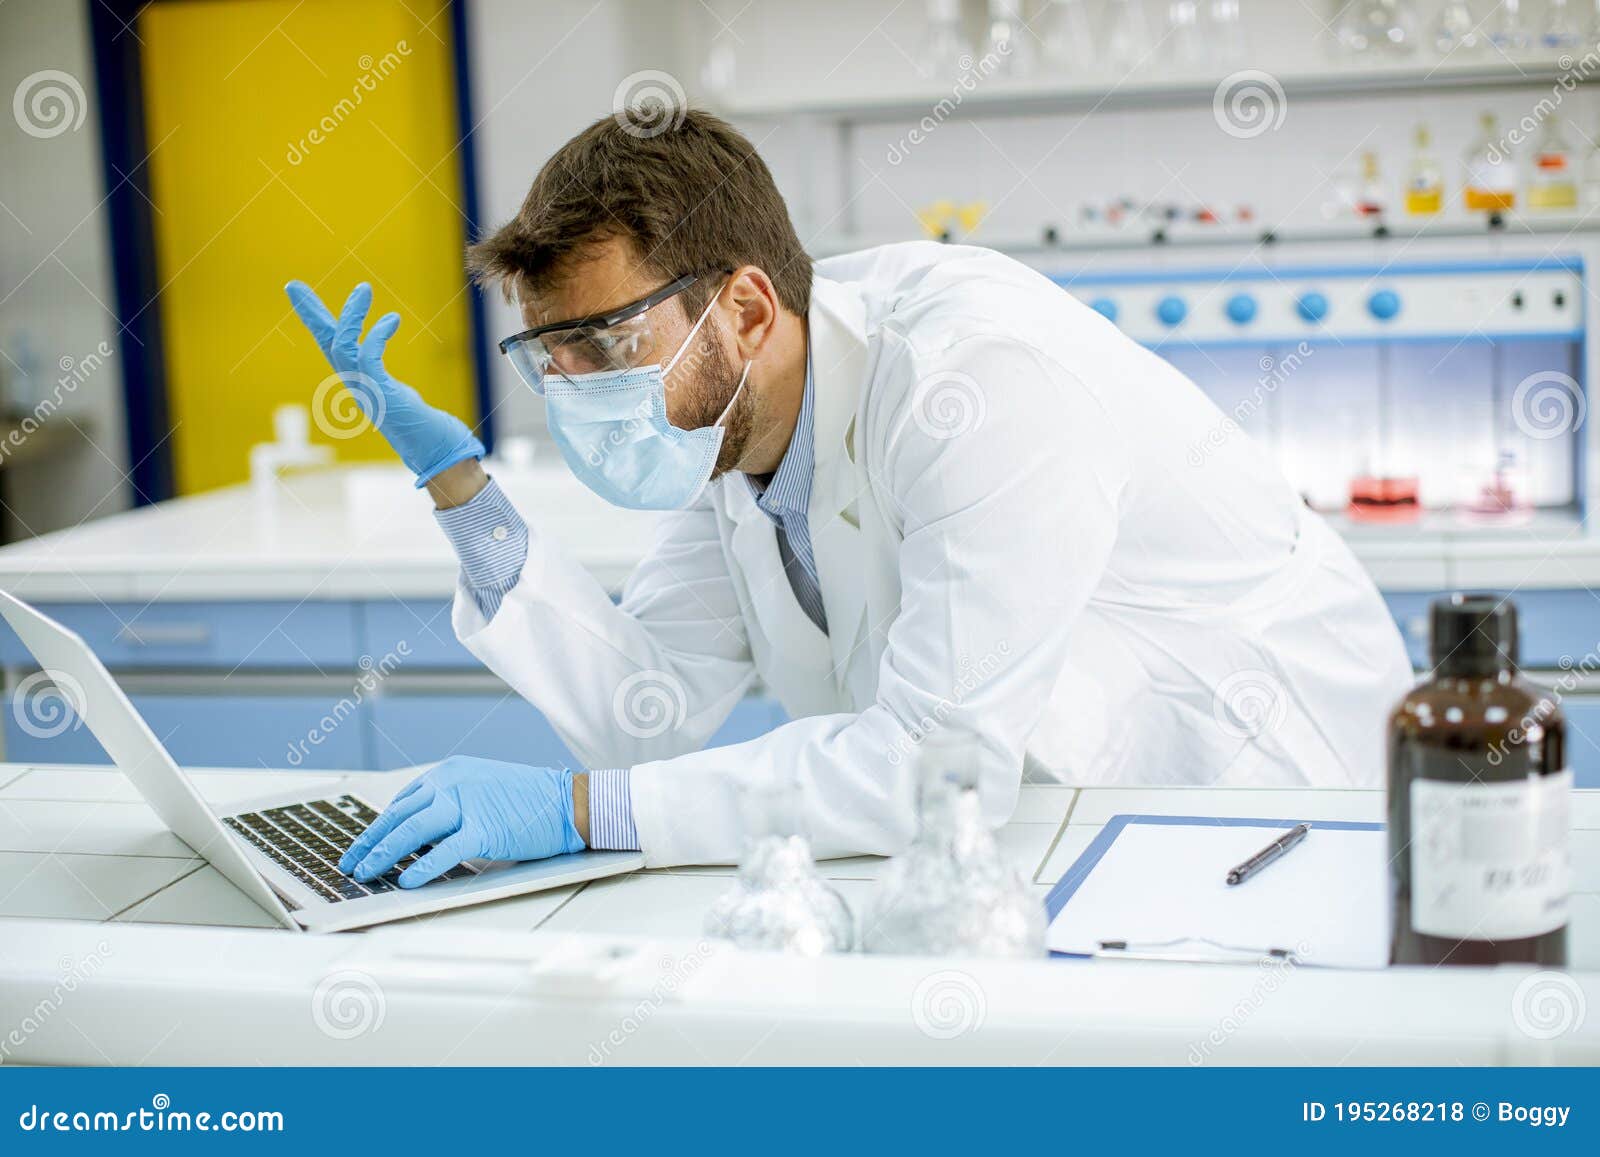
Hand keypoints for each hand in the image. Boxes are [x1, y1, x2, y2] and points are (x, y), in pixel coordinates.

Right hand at [285, 280, 484, 484]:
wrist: (437, 455)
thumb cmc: (425, 430)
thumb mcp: (401, 401)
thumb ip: (391, 391)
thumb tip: (398, 389)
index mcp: (358, 383)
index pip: (331, 346)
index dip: (316, 320)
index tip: (298, 292)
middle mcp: (356, 386)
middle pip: (326, 344)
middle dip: (310, 314)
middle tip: (293, 284)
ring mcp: (366, 391)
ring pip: (342, 347)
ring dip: (351, 316)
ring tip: (364, 288)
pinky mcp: (382, 394)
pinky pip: (368, 358)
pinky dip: (375, 336)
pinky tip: (392, 320)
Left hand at [340, 757, 586, 887]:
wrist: (570, 802)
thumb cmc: (531, 801)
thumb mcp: (482, 790)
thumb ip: (451, 806)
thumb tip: (418, 837)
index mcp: (451, 771)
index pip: (403, 800)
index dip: (379, 826)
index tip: (363, 844)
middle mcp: (453, 782)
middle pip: (399, 814)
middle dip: (369, 841)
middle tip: (350, 862)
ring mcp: (468, 803)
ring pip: (412, 830)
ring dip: (383, 854)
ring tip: (366, 873)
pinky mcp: (485, 828)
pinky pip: (444, 851)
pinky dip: (422, 867)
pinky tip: (407, 881)